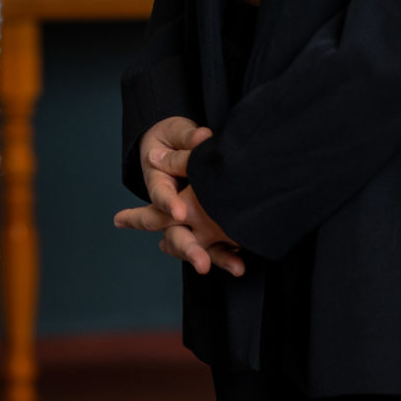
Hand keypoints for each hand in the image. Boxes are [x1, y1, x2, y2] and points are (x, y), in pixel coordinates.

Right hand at [112, 116, 244, 276]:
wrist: (177, 149)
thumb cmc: (173, 138)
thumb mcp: (176, 132)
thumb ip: (187, 137)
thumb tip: (202, 137)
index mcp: (158, 182)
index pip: (161, 196)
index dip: (170, 204)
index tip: (180, 213)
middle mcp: (173, 209)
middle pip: (175, 233)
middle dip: (189, 249)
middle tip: (201, 263)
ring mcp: (191, 221)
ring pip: (196, 245)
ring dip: (214, 258)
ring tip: (236, 268)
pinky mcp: (209, 226)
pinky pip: (216, 246)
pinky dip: (228, 256)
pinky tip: (242, 263)